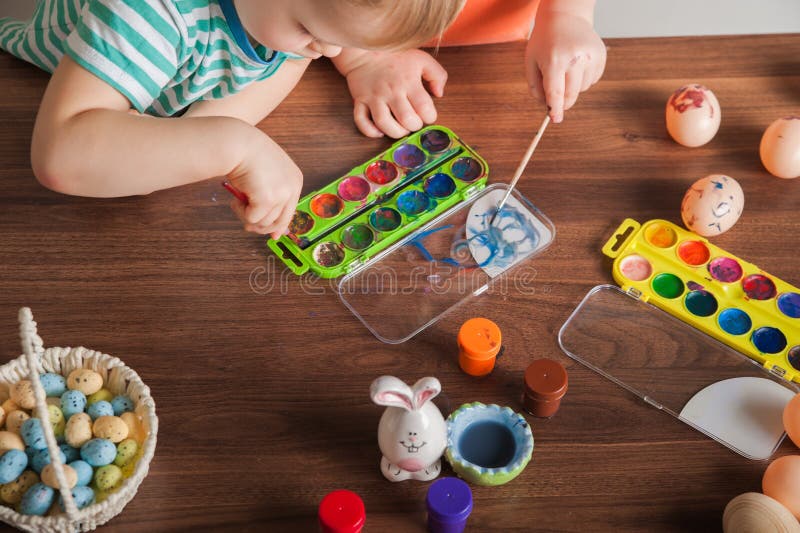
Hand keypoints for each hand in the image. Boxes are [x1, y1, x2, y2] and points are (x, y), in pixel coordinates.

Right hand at [226, 129, 302, 237]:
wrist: (238, 144)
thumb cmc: (248, 155)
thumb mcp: (266, 175)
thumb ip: (272, 198)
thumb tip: (275, 232)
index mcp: (295, 180)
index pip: (291, 210)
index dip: (280, 225)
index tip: (273, 234)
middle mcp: (292, 188)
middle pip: (280, 222)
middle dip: (263, 227)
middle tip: (247, 224)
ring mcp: (281, 194)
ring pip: (264, 222)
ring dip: (248, 216)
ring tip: (238, 202)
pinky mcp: (267, 199)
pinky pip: (252, 218)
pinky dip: (241, 213)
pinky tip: (235, 199)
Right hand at [343, 49, 446, 137]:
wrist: (366, 49)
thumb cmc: (396, 56)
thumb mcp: (422, 59)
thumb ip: (438, 75)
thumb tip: (439, 94)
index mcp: (409, 81)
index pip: (424, 108)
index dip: (430, 117)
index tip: (427, 114)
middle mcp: (391, 91)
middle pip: (406, 120)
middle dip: (414, 126)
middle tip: (414, 121)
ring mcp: (374, 97)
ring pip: (384, 123)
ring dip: (395, 132)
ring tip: (400, 128)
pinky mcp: (360, 101)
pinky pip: (361, 121)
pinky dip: (370, 131)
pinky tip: (380, 131)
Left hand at [525, 8, 605, 122]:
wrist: (565, 17)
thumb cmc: (544, 41)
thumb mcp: (531, 62)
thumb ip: (536, 87)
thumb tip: (548, 107)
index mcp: (554, 60)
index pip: (556, 92)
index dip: (556, 109)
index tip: (555, 120)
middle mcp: (575, 58)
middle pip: (571, 95)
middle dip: (563, 102)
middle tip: (557, 102)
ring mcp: (591, 57)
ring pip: (582, 89)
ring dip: (573, 87)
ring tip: (565, 69)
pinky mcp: (601, 56)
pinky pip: (592, 80)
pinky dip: (583, 79)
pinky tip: (576, 65)